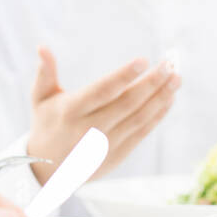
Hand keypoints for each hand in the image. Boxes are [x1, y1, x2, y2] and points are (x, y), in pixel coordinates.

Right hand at [27, 46, 180, 183]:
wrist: (46, 170)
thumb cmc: (46, 125)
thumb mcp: (40, 99)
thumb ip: (45, 72)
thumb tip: (42, 47)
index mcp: (71, 111)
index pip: (102, 91)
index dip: (123, 76)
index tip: (143, 60)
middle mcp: (89, 129)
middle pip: (127, 103)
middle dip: (152, 83)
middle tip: (170, 65)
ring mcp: (105, 145)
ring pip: (139, 118)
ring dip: (161, 98)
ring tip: (176, 79)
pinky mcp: (116, 155)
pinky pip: (142, 132)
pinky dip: (157, 116)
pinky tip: (169, 99)